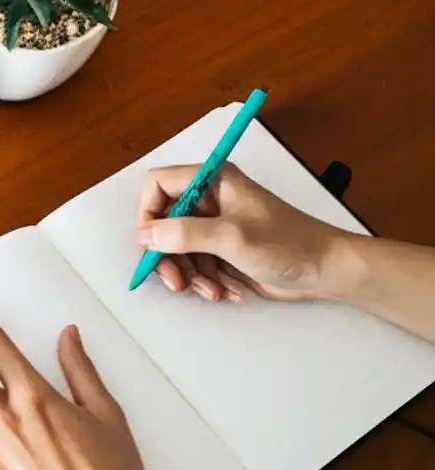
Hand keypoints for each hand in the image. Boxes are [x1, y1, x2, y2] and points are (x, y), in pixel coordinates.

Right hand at [135, 163, 355, 301]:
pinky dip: (203, 280)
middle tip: (175, 280)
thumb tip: (144, 235)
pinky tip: (224, 289)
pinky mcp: (221, 249)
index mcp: (212, 181)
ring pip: (175, 248)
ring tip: (211, 289)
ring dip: (188, 273)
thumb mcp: (231, 238)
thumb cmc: (290, 245)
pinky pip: (194, 264)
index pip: (158, 185)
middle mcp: (210, 199)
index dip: (148, 214)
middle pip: (162, 222)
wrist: (326, 270)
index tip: (152, 244)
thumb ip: (183, 234)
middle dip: (167, 255)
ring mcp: (215, 225)